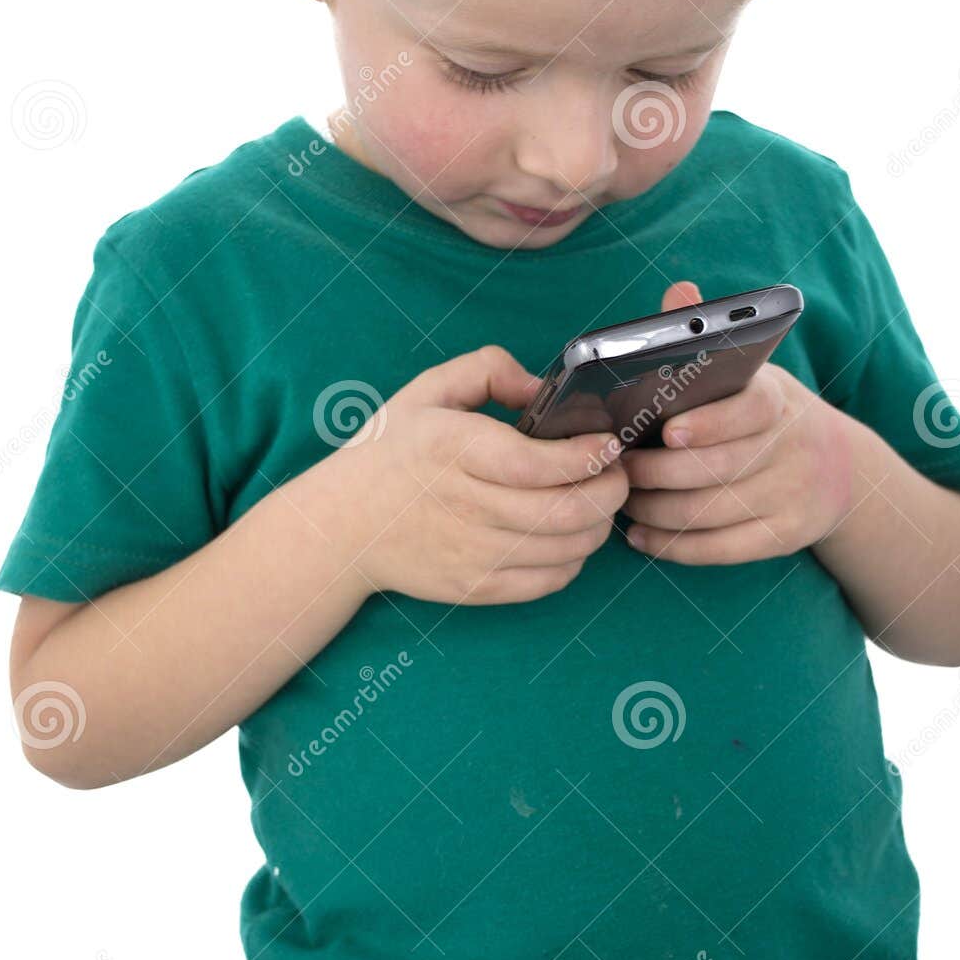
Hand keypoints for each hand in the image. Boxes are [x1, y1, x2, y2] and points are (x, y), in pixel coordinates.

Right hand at [319, 345, 628, 604]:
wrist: (343, 526)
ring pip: (566, 549)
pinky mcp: (476, 589)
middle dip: (610, 491)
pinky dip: (575, 559)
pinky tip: (569, 534)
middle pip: (565, 512)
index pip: (536, 464)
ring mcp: (471, 554)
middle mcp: (464, 505)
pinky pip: (549, 581)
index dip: (587, 456)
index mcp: (453, 448)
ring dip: (599, 524)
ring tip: (598, 500)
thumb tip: (540, 387)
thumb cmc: (393, 450)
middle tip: (617, 472)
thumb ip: (489, 370)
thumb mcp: (430, 389)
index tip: (608, 443)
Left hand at [617, 281, 854, 564]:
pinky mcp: (786, 535)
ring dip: (657, 511)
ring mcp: (792, 494)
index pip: (749, 410)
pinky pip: (725, 550)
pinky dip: (676, 547)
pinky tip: (641, 538)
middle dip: (659, 473)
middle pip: (720, 468)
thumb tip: (679, 292)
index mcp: (775, 399)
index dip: (710, 424)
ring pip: (715, 511)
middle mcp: (790, 446)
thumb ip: (708, 338)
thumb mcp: (748, 373)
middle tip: (617, 470)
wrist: (837, 468)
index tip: (668, 431)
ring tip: (621, 502)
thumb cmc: (763, 413)